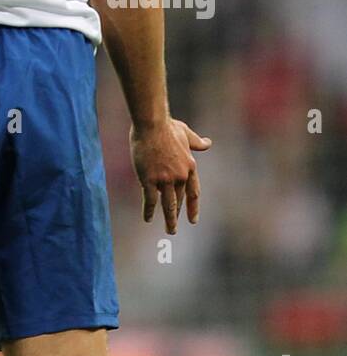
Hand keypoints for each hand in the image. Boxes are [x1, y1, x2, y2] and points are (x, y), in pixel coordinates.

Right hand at [130, 118, 211, 232]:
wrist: (152, 124)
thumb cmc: (167, 126)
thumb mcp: (186, 133)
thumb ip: (196, 142)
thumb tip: (208, 143)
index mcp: (190, 167)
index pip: (193, 192)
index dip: (193, 207)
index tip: (193, 220)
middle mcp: (180, 176)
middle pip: (179, 201)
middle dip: (177, 215)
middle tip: (173, 229)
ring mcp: (166, 179)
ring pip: (168, 205)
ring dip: (169, 219)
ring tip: (170, 231)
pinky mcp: (150, 179)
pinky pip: (150, 200)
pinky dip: (149, 211)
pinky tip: (148, 219)